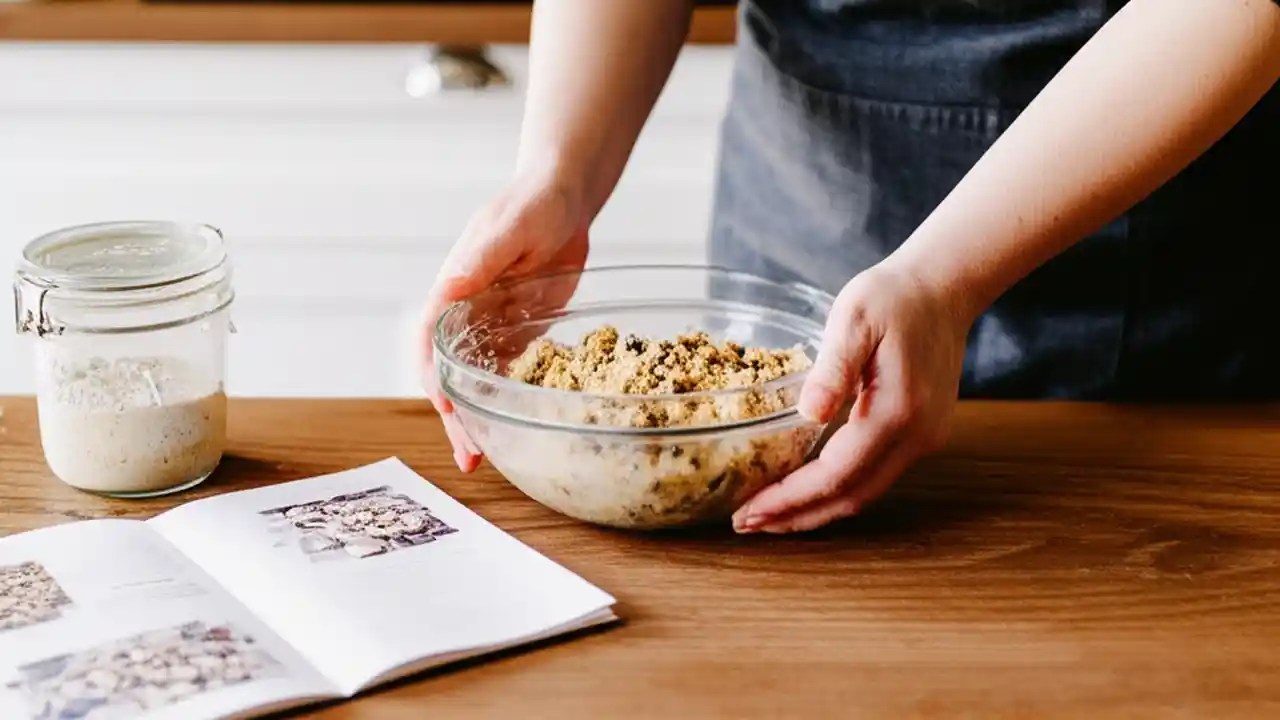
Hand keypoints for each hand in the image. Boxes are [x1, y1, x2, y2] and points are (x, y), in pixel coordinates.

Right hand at [419, 167, 589, 471]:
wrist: (563, 198)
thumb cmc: (532, 203)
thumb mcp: (507, 228)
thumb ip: (481, 259)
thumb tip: (450, 288)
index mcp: (454, 289)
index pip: (432, 344)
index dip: (435, 382)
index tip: (447, 412)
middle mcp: (466, 313)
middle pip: (450, 373)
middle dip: (455, 417)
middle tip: (470, 456)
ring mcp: (492, 325)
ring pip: (476, 381)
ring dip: (477, 418)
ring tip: (483, 458)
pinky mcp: (519, 331)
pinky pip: (507, 373)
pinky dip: (506, 402)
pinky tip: (515, 431)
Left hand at [732, 263, 971, 533]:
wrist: (945, 287)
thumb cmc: (894, 297)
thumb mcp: (854, 319)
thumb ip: (833, 368)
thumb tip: (808, 413)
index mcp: (897, 412)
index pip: (836, 475)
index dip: (790, 499)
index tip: (749, 511)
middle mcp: (917, 437)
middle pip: (851, 498)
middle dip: (797, 517)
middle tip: (748, 525)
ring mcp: (925, 439)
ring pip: (865, 494)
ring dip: (816, 510)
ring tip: (769, 516)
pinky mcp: (923, 435)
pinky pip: (875, 477)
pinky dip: (837, 491)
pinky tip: (806, 489)